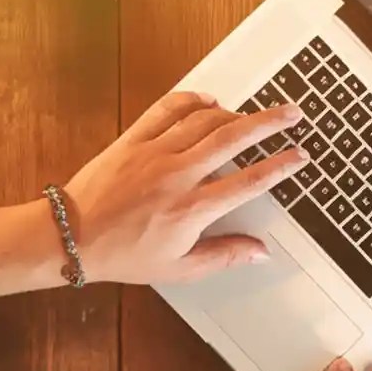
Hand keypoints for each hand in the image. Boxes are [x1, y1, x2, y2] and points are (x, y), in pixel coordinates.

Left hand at [63, 91, 307, 284]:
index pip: (248, 182)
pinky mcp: (133, 139)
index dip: (279, 167)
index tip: (299, 157)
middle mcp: (177, 176)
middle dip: (268, 123)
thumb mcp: (178, 269)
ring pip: (205, 120)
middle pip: (233, 138)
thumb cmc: (123, 256)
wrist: (72, 237)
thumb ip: (224, 256)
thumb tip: (261, 253)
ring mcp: (154, 153)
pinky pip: (168, 109)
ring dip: (235, 113)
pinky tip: (209, 102)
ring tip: (254, 115)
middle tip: (292, 114)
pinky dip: (192, 101)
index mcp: (192, 210)